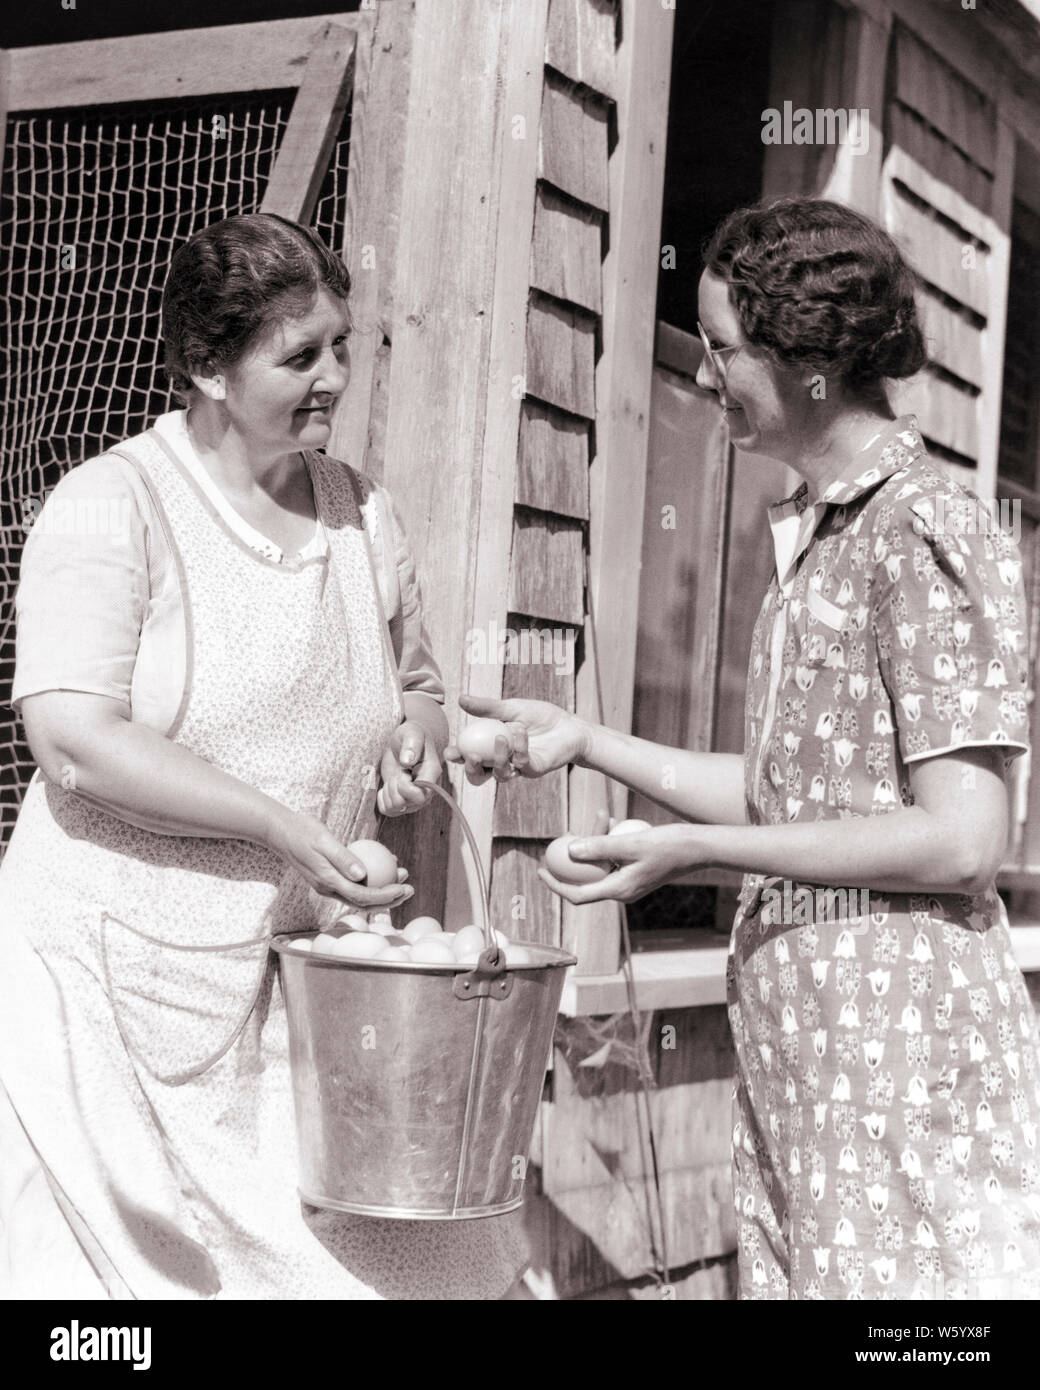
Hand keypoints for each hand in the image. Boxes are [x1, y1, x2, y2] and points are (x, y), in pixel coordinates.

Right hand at [265, 806, 413, 908]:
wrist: (280, 832)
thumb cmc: (302, 831)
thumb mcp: (324, 840)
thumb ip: (343, 858)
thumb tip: (364, 875)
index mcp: (328, 882)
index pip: (362, 897)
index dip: (385, 896)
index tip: (404, 888)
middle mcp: (328, 889)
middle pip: (363, 903)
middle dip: (389, 900)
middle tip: (410, 889)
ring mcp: (328, 886)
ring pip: (360, 896)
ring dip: (383, 891)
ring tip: (402, 877)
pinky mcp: (329, 879)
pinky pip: (354, 885)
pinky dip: (371, 880)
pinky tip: (385, 865)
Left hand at [377, 719, 441, 816]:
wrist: (405, 742)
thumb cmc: (410, 735)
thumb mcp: (411, 732)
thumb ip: (411, 743)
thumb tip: (407, 760)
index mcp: (431, 774)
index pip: (420, 795)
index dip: (405, 787)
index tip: (402, 771)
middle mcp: (425, 791)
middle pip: (405, 804)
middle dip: (394, 787)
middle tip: (398, 772)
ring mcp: (414, 799)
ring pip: (394, 809)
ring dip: (388, 792)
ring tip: (394, 777)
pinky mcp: (401, 802)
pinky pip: (387, 810)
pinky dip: (382, 799)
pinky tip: (388, 785)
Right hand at [444, 693, 591, 785]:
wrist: (568, 724)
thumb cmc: (540, 716)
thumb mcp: (510, 708)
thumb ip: (487, 708)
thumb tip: (460, 699)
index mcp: (491, 747)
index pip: (469, 755)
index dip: (457, 757)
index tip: (450, 751)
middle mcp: (501, 761)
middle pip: (479, 775)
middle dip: (471, 769)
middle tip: (469, 756)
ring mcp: (517, 768)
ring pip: (500, 774)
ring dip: (497, 758)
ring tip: (500, 737)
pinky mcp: (534, 769)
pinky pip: (522, 764)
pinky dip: (519, 746)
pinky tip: (520, 730)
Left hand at [538, 821, 696, 904]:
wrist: (699, 847)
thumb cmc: (668, 845)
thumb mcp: (630, 843)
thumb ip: (599, 847)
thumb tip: (568, 851)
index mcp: (619, 890)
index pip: (578, 895)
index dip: (555, 885)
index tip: (540, 870)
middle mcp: (623, 890)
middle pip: (587, 878)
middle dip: (574, 857)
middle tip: (560, 839)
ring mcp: (630, 881)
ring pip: (601, 864)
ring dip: (596, 843)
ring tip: (599, 817)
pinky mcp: (636, 870)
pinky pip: (614, 858)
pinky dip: (610, 842)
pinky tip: (611, 821)